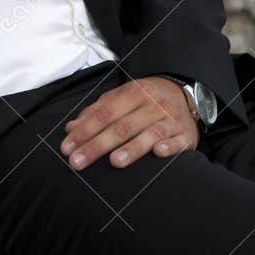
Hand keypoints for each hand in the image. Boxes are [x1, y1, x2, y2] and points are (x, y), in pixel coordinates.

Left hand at [60, 76, 197, 170]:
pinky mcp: (186, 134)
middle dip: (98, 145)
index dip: (85, 131)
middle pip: (122, 126)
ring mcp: (170, 119)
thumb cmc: (147, 99)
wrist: (185, 93)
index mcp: (133, 93)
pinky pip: (178, 140)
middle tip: (79, 161)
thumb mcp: (121, 97)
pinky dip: (169, 146)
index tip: (68, 147)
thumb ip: (97, 111)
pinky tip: (158, 152)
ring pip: (150, 133)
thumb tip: (71, 128)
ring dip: (132, 148)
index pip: (105, 113)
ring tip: (115, 161)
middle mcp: (152, 105)